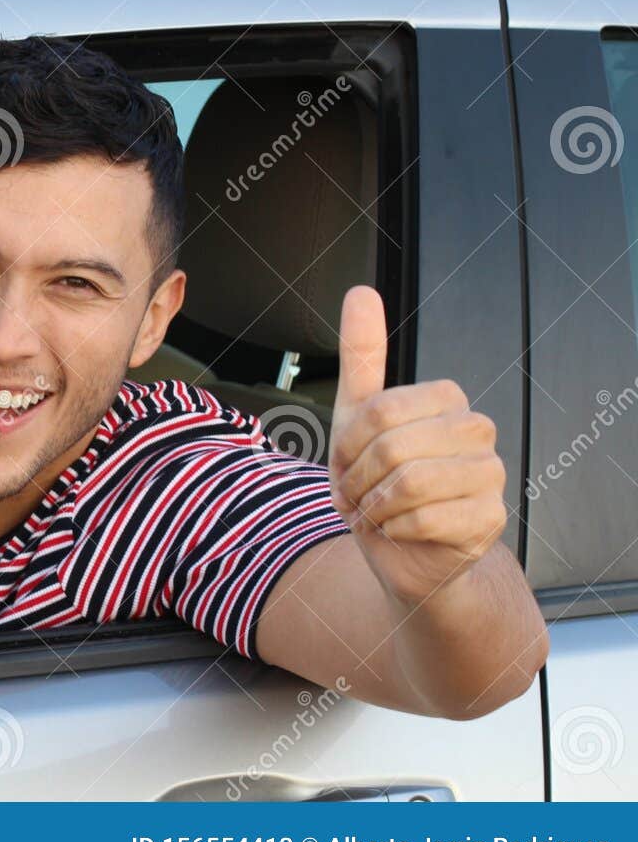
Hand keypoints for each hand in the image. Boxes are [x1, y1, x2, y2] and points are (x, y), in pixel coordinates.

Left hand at [327, 285, 507, 604]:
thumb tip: (362, 290)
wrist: (401, 550)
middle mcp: (478, 430)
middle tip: (361, 493)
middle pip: (392, 446)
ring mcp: (492, 474)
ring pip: (409, 483)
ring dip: (375, 505)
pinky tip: (401, 530)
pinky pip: (423, 519)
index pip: (380, 410)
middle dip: (359, 478)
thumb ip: (362, 353)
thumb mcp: (356, 416)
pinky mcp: (491, 518)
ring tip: (378, 510)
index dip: (349, 444)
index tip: (349, 461)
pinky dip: (394, 530)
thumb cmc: (378, 480)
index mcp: (447, 398)